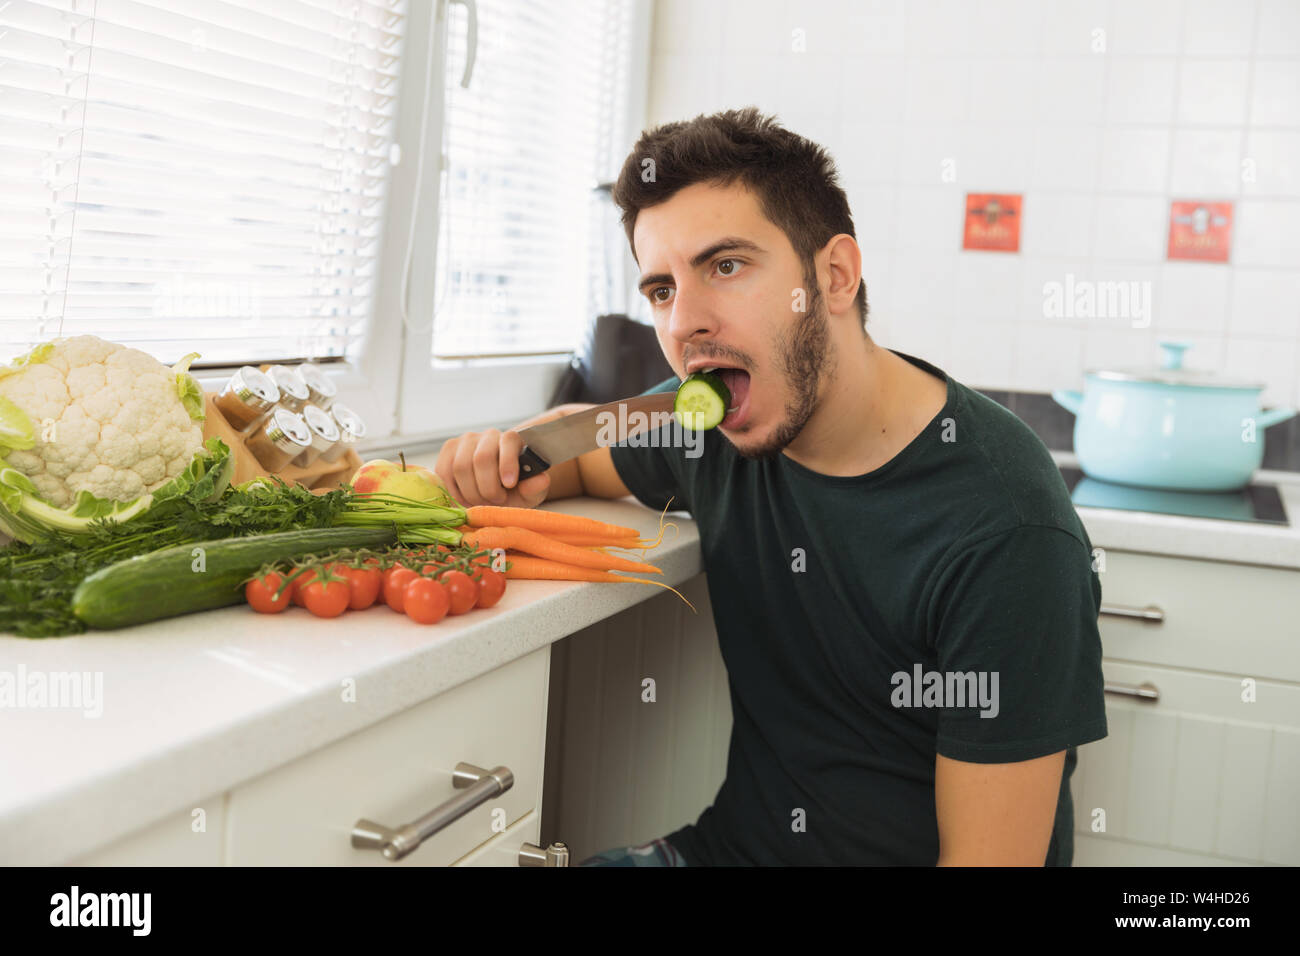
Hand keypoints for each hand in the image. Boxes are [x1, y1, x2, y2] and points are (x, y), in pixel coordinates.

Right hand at [434, 427, 549, 507]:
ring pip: (460, 467)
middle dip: (488, 487)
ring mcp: (465, 441)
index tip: (509, 484)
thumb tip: (542, 479)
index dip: (507, 463)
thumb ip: (536, 486)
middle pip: (481, 458)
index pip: (508, 441)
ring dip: (470, 492)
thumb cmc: (515, 490)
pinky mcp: (448, 451)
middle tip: (496, 501)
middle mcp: (488, 435)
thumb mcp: (530, 492)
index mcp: (512, 440)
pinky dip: (454, 491)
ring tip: (481, 502)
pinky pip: (444, 472)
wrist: (495, 490)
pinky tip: (465, 499)